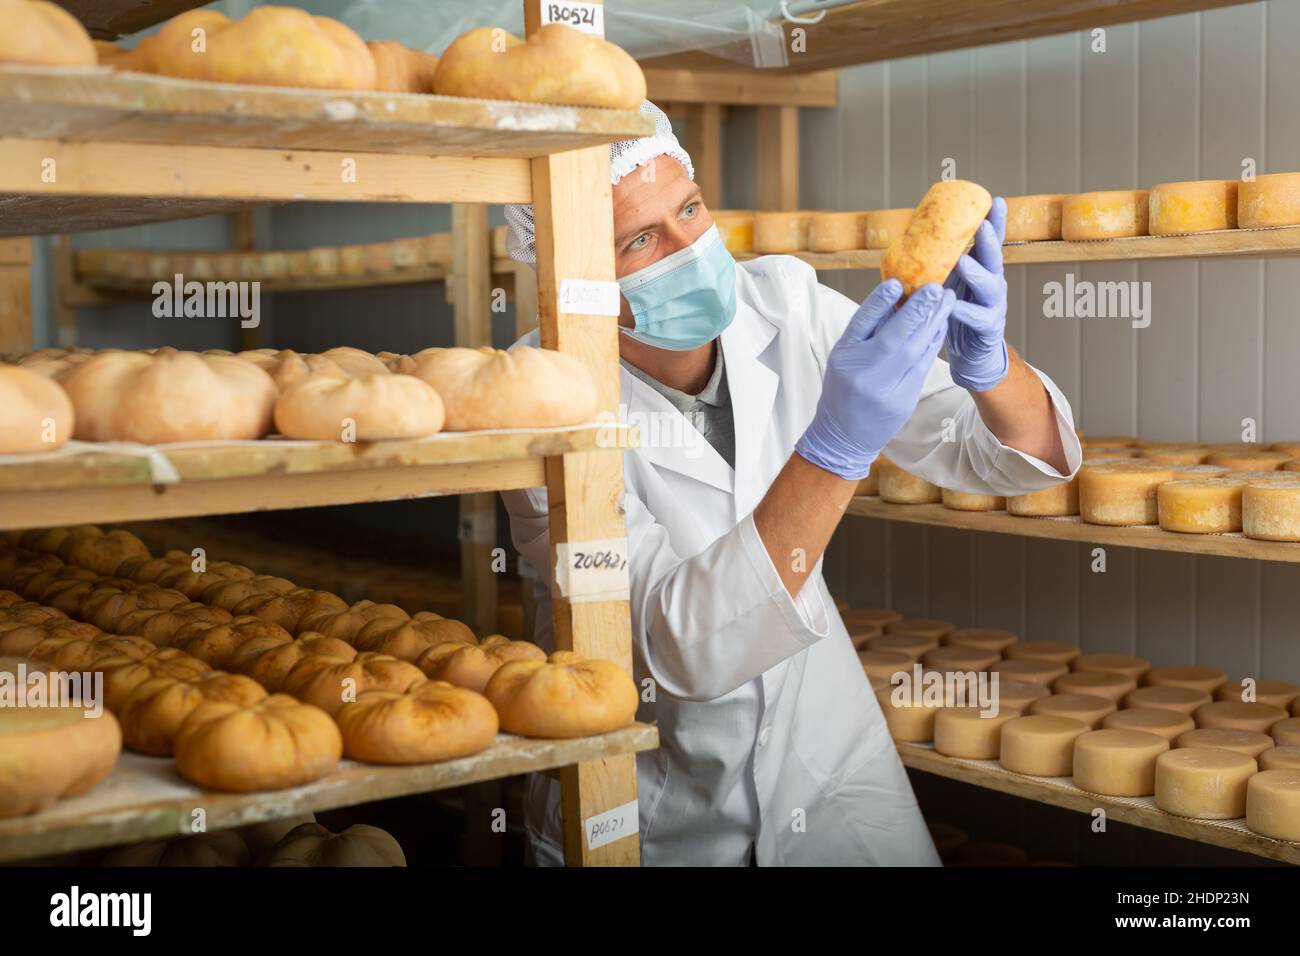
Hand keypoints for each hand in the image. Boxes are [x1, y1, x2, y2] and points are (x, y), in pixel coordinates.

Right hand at [796, 279, 953, 479]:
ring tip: (946, 300)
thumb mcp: (843, 356)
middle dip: (919, 311)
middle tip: (936, 288)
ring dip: (933, 323)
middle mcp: (864, 374)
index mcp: (844, 357)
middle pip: (895, 338)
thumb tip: (895, 297)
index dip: (879, 302)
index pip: (862, 324)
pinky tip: (941, 325)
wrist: (844, 435)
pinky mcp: (904, 401)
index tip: (897, 283)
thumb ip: (866, 331)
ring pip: (914, 351)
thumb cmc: (843, 388)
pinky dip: (933, 343)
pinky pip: (922, 366)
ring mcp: (885, 390)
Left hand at [944, 196, 1009, 391]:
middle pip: (995, 258)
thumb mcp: (947, 282)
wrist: (968, 352)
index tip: (998, 200)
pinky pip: (977, 317)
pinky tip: (951, 306)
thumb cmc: (954, 310)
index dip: (996, 222)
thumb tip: (909, 239)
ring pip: (990, 285)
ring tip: (963, 262)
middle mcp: (993, 282)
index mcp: (983, 268)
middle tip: (981, 226)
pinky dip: (963, 311)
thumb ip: (938, 264)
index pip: (991, 241)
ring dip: (976, 273)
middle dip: (989, 241)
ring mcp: (994, 304)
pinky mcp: (989, 327)